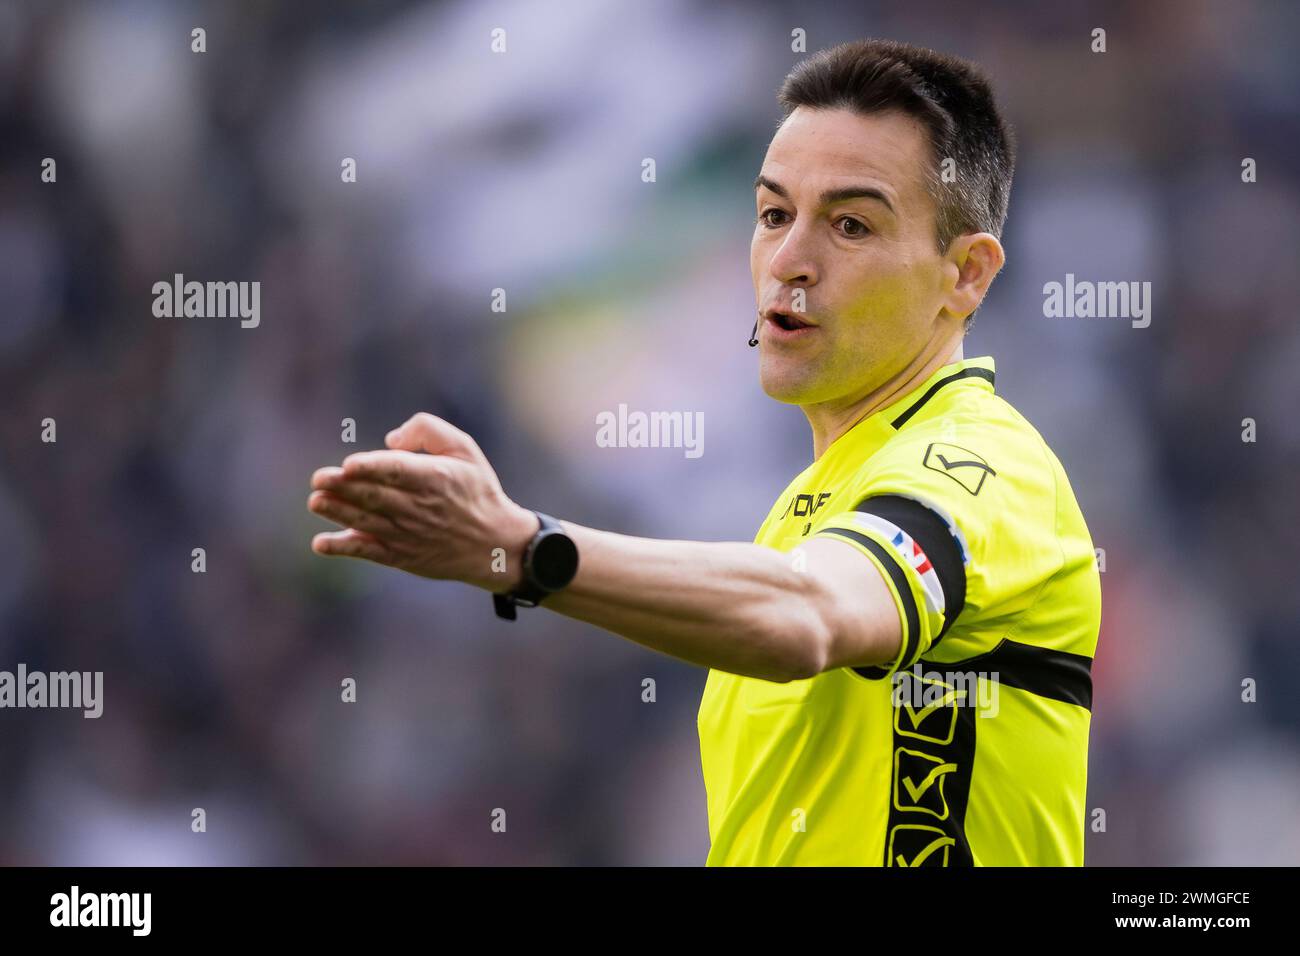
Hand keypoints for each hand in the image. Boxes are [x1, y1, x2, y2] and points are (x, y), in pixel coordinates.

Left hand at [307, 413, 536, 590]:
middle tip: (319, 478)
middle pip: (375, 496)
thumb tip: (389, 439)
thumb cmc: (477, 490)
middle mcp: (419, 507)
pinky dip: (344, 548)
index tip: (349, 465)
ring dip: (338, 513)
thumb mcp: (465, 449)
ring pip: (366, 522)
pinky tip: (321, 543)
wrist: (494, 545)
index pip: (398, 471)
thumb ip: (428, 431)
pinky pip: (368, 552)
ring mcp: (408, 534)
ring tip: (316, 501)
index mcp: (435, 478)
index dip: (372, 468)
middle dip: (344, 488)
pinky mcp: (400, 556)